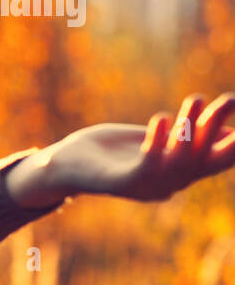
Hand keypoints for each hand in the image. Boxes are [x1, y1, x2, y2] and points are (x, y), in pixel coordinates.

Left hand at [52, 93, 234, 201]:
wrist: (65, 165)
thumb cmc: (113, 150)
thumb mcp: (157, 140)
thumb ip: (189, 135)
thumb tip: (229, 124)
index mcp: (180, 173)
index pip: (218, 161)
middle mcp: (169, 184)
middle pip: (201, 158)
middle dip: (215, 128)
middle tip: (228, 99)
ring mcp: (146, 186)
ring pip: (177, 161)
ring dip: (189, 129)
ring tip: (196, 98)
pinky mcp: (121, 183)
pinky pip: (145, 165)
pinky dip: (157, 142)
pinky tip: (162, 118)